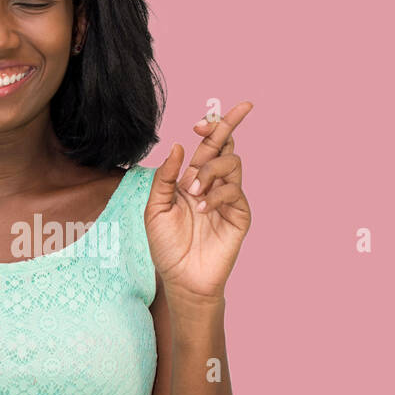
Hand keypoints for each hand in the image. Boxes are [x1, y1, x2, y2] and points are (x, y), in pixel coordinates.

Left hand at [145, 101, 253, 310]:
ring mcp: (228, 198)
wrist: (182, 279)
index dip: (210, 128)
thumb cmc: (167, 247)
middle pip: (226, 145)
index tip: (200, 123)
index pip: (207, 145)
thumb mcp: (155, 208)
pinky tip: (202, 210)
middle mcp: (212, 184)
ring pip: (231, 163)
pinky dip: (216, 195)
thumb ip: (165, 177)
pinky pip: (234, 191)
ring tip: (193, 193)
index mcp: (192, 179)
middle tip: (227, 115)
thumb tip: (178, 145)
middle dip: (228, 124)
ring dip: (210, 171)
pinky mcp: (239, 215)